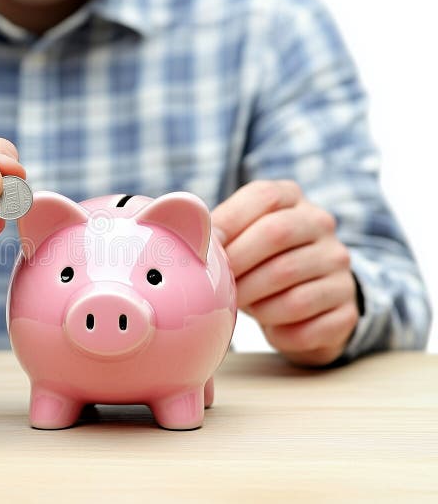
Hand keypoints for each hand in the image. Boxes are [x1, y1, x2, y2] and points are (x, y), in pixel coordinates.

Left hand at [211, 180, 357, 365]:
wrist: (307, 301)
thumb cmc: (256, 264)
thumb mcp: (239, 236)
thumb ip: (218, 229)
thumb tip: (183, 232)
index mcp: (292, 200)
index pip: (264, 197)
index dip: (228, 222)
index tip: (204, 249)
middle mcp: (322, 227)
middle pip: (276, 235)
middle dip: (237, 265)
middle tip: (217, 287)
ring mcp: (340, 269)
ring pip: (291, 286)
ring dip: (256, 305)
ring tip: (244, 307)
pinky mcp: (348, 311)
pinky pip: (308, 328)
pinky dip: (280, 334)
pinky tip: (272, 327)